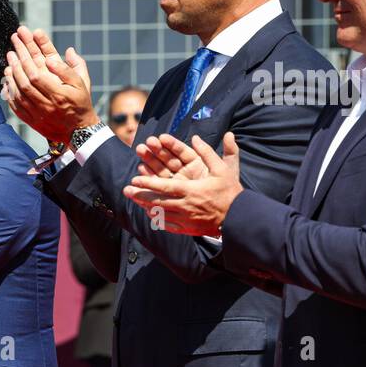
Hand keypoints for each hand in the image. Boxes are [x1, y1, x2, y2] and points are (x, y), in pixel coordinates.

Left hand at [3, 25, 95, 144]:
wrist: (79, 131)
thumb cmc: (81, 103)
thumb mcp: (82, 83)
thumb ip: (71, 68)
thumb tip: (61, 53)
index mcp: (60, 95)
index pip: (37, 77)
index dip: (26, 63)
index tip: (19, 51)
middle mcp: (47, 106)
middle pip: (25, 84)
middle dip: (16, 67)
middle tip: (10, 54)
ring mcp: (38, 115)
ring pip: (19, 96)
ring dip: (11, 80)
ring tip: (8, 67)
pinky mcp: (32, 122)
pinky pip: (16, 108)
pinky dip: (10, 95)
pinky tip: (7, 84)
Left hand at [123, 133, 242, 236]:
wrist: (240, 218)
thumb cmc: (231, 192)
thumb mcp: (223, 169)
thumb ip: (208, 153)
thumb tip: (195, 137)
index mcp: (192, 191)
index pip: (165, 186)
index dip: (148, 182)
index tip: (135, 178)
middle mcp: (186, 206)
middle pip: (157, 201)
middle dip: (140, 195)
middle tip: (126, 190)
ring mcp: (186, 219)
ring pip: (160, 214)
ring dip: (145, 207)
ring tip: (133, 201)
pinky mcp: (188, 229)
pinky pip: (168, 225)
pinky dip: (157, 220)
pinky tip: (150, 215)